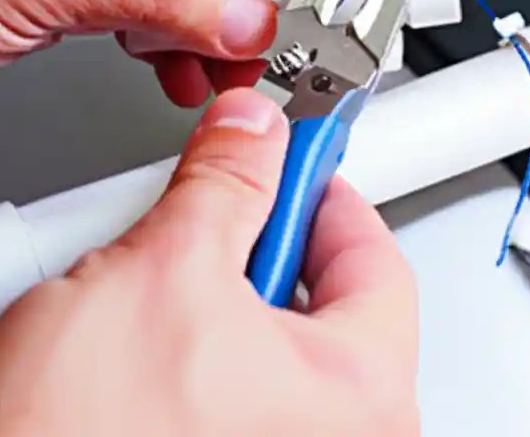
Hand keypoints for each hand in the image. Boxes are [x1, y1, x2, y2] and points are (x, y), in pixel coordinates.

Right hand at [0, 88, 419, 435]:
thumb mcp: (162, 268)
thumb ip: (224, 184)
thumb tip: (251, 135)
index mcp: (363, 395)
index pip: (378, 259)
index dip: (325, 191)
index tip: (293, 160)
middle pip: (331, 305)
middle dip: (269, 248)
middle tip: (222, 216)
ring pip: (280, 349)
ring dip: (228, 302)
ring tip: (167, 288)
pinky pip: (244, 394)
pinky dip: (207, 354)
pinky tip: (151, 344)